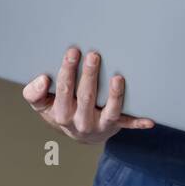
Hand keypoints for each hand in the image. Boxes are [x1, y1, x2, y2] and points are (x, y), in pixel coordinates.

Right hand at [23, 46, 153, 143]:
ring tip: (118, 78)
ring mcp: (101, 124)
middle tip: (94, 55)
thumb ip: (35, 93)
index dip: (68, 71)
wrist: (79, 134)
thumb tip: (43, 80)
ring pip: (110, 111)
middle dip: (89, 75)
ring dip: (115, 95)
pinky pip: (128, 124)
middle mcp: (81, 121)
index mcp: (62, 113)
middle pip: (86, 97)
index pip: (64, 90)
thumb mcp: (42, 105)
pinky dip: (138, 123)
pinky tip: (150, 121)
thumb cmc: (61, 111)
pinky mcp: (116, 126)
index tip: (73, 51)